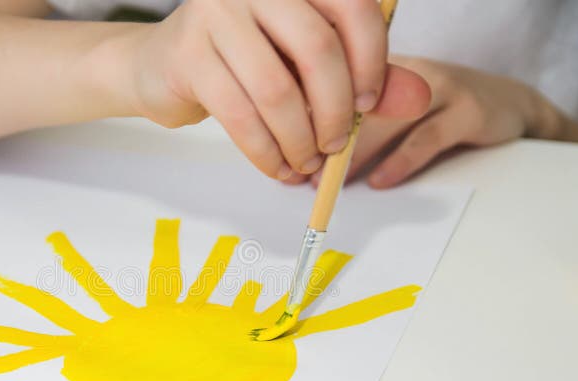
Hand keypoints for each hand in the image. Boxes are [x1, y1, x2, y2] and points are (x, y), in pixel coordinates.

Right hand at [128, 0, 430, 180]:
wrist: (159, 66)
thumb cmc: (242, 62)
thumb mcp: (304, 63)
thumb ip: (361, 74)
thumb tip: (417, 98)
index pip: (352, 7)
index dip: (371, 61)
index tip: (369, 106)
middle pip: (317, 49)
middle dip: (335, 111)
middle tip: (335, 147)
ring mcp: (217, 13)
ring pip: (277, 89)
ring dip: (299, 139)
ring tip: (305, 163)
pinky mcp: (189, 54)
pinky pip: (239, 115)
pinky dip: (265, 151)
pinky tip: (277, 166)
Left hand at [315, 56, 577, 188]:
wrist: (506, 105)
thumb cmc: (435, 112)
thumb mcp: (390, 109)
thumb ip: (352, 124)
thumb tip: (302, 154)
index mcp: (379, 67)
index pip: (334, 85)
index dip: (306, 117)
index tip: (285, 149)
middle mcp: (406, 71)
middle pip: (355, 101)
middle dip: (324, 139)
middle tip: (303, 170)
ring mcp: (438, 87)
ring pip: (387, 120)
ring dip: (354, 154)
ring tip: (331, 181)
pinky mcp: (467, 110)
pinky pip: (426, 138)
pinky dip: (400, 162)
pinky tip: (379, 181)